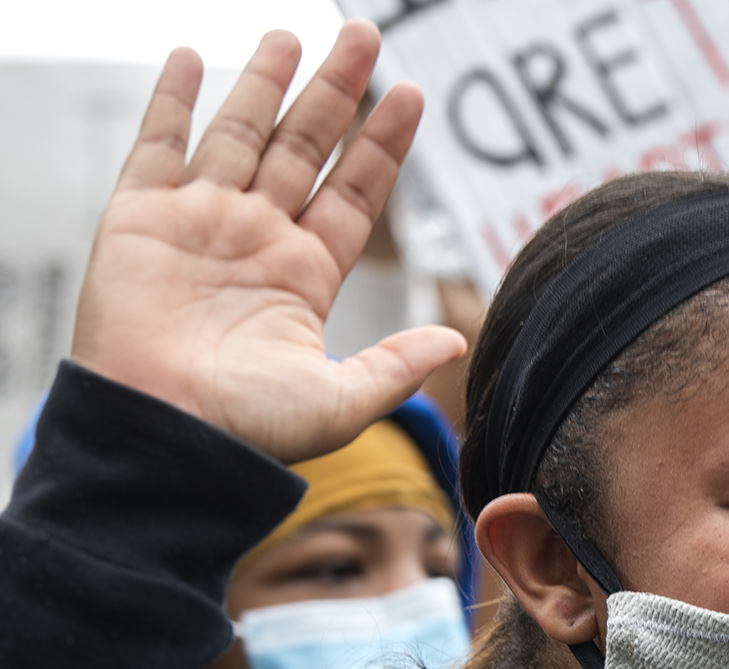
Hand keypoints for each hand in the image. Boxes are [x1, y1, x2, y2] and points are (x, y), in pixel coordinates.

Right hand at [70, 22, 465, 463]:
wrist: (163, 437)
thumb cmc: (247, 431)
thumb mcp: (340, 401)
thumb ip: (396, 364)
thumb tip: (457, 337)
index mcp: (306, 274)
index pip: (355, 193)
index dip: (382, 144)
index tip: (411, 96)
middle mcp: (257, 239)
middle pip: (305, 147)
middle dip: (335, 92)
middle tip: (364, 35)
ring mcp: (200, 223)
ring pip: (241, 134)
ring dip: (266, 83)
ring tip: (293, 34)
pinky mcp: (140, 218)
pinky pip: (158, 145)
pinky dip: (173, 101)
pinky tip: (195, 58)